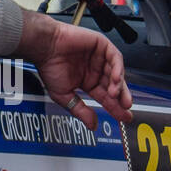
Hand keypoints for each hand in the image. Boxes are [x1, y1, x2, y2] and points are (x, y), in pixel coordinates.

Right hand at [17, 11, 132, 129]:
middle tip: (126, 108)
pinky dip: (117, 68)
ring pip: (116, 73)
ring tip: (116, 95)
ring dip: (119, 85)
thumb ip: (80, 110)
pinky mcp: (102, 45)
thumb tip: (92, 126)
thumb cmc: (49, 67)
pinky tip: (115, 79)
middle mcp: (96, 70)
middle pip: (114, 86)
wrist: (44, 47)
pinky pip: (115, 57)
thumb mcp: (65, 95)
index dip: (115, 107)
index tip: (123, 117)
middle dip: (121, 98)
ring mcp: (100, 58)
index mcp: (88, 82)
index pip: (106, 97)